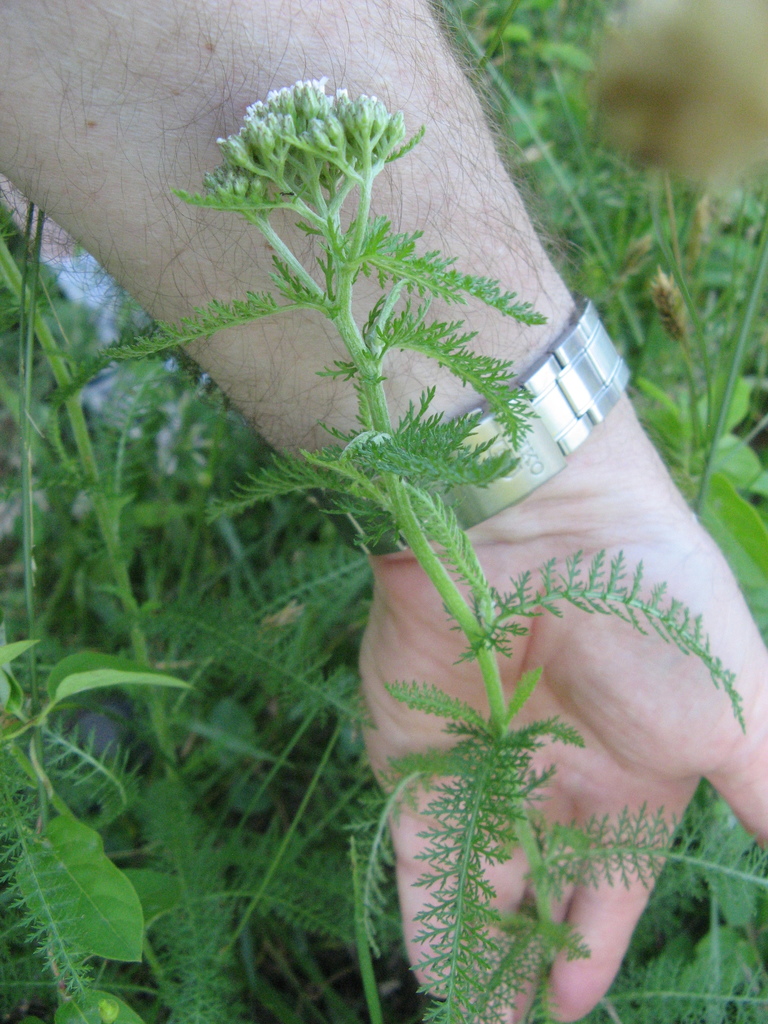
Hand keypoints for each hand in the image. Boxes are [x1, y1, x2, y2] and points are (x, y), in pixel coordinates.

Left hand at [360, 397, 767, 1020]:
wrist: (538, 518)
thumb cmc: (652, 612)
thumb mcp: (738, 713)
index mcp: (631, 767)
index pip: (612, 877)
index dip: (596, 941)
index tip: (569, 1004)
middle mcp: (553, 767)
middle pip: (541, 885)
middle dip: (529, 957)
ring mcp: (478, 756)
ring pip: (477, 874)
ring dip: (474, 946)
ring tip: (468, 1019)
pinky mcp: (413, 743)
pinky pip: (415, 839)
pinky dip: (419, 902)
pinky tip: (426, 966)